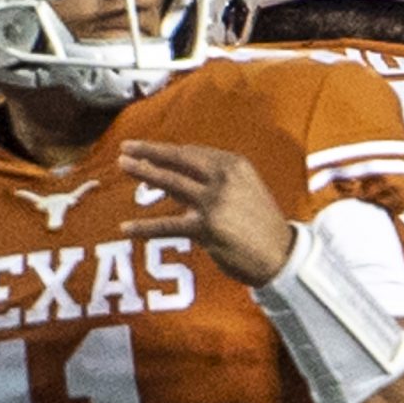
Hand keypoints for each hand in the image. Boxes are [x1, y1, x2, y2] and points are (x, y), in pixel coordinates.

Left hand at [118, 141, 294, 286]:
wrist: (281, 255)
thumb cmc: (260, 224)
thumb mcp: (243, 190)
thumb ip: (213, 182)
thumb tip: (176, 181)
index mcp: (234, 165)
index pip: (192, 153)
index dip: (167, 152)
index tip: (147, 150)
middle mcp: (224, 178)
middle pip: (179, 159)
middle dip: (149, 151)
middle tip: (126, 147)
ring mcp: (215, 202)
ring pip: (171, 182)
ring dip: (144, 173)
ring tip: (122, 166)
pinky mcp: (207, 228)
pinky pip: (168, 225)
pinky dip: (145, 227)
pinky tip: (127, 227)